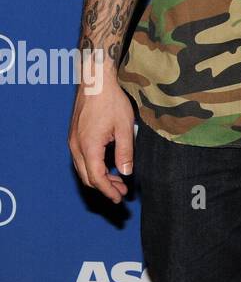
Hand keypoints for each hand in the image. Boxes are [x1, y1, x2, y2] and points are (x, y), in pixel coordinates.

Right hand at [68, 76, 134, 204]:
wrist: (95, 81)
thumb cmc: (111, 101)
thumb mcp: (124, 127)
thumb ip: (125, 152)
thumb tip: (126, 173)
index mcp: (88, 147)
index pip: (96, 178)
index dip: (108, 191)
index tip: (119, 199)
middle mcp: (76, 147)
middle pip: (87, 177)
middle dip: (104, 187)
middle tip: (122, 192)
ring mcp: (73, 141)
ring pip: (83, 169)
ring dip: (99, 177)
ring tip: (117, 180)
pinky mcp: (74, 136)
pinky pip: (82, 159)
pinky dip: (93, 167)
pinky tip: (107, 165)